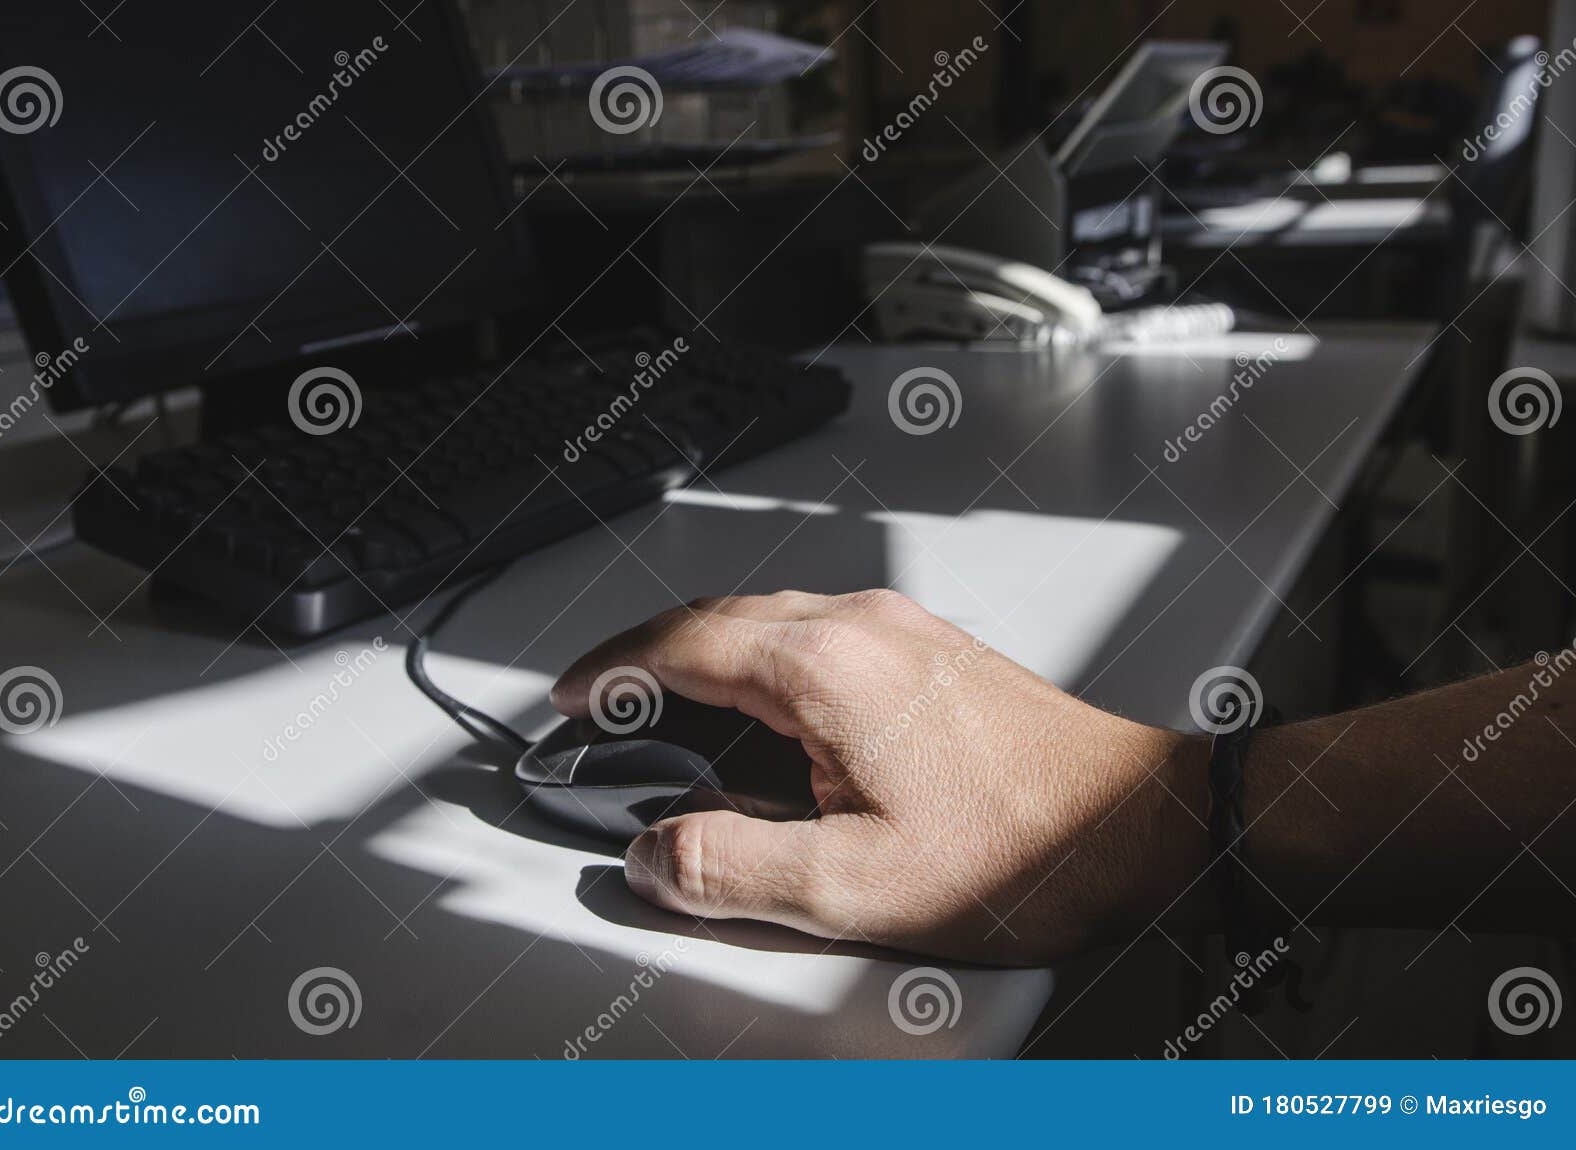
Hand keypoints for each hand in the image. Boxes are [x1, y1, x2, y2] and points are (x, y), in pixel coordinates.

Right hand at [550, 590, 1209, 964]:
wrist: (1142, 821)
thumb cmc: (1026, 848)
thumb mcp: (856, 888)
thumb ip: (734, 870)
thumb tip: (657, 854)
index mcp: (827, 668)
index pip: (680, 647)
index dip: (611, 673)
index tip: (572, 698)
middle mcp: (861, 627)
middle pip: (716, 620)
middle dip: (646, 660)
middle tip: (603, 707)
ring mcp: (899, 631)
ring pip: (765, 622)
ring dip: (703, 658)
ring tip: (667, 715)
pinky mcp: (927, 651)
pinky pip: (814, 635)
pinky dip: (759, 664)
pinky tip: (762, 716)